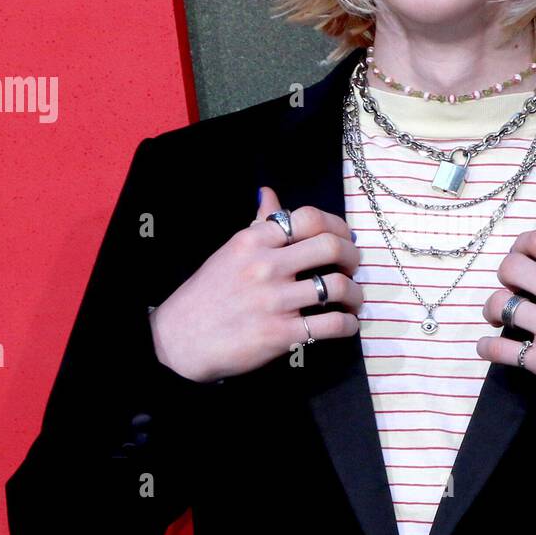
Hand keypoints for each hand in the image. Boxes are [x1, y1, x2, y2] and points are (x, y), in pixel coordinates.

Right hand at [148, 187, 362, 382]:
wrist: (179, 341)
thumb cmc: (207, 295)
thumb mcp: (230, 252)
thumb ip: (258, 225)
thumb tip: (270, 193)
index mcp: (253, 241)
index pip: (308, 218)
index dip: (337, 226)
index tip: (344, 237)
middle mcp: (265, 266)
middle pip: (331, 246)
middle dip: (353, 256)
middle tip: (353, 266)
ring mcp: (275, 301)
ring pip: (339, 286)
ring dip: (356, 294)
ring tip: (353, 300)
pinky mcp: (282, 335)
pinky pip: (333, 325)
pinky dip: (348, 324)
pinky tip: (345, 324)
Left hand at [476, 226, 535, 394]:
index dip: (524, 243)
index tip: (523, 255)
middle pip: (512, 267)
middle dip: (505, 274)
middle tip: (512, 286)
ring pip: (500, 305)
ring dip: (492, 309)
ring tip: (497, 317)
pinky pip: (500, 349)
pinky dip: (487, 348)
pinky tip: (488, 346)